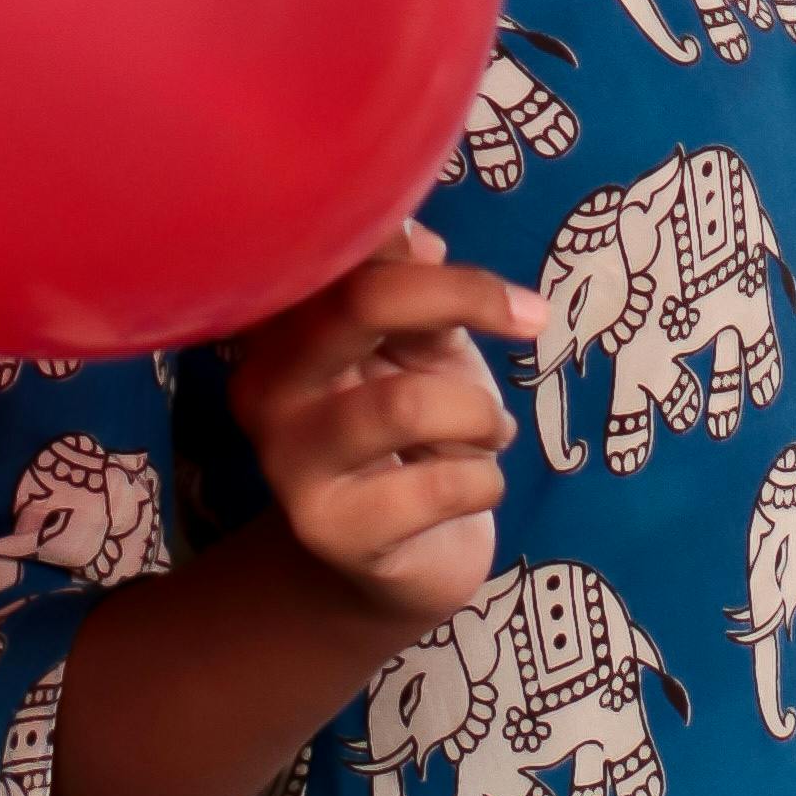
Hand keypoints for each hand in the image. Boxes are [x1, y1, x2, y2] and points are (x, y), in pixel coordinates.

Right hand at [230, 218, 532, 625]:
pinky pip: (438, 486)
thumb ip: (416, 288)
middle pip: (360, 300)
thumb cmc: (418, 431)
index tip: (485, 276)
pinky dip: (485, 479)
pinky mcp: (328, 531)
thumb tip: (420, 239)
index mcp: (284, 324)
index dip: (420, 245)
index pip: (347, 251)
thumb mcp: (423, 345)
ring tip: (492, 431)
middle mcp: (266, 385)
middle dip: (461, 298)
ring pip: (405, 403)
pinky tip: (476, 487)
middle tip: (530, 320)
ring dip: (480, 413)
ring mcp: (288, 462)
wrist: (403, 556)